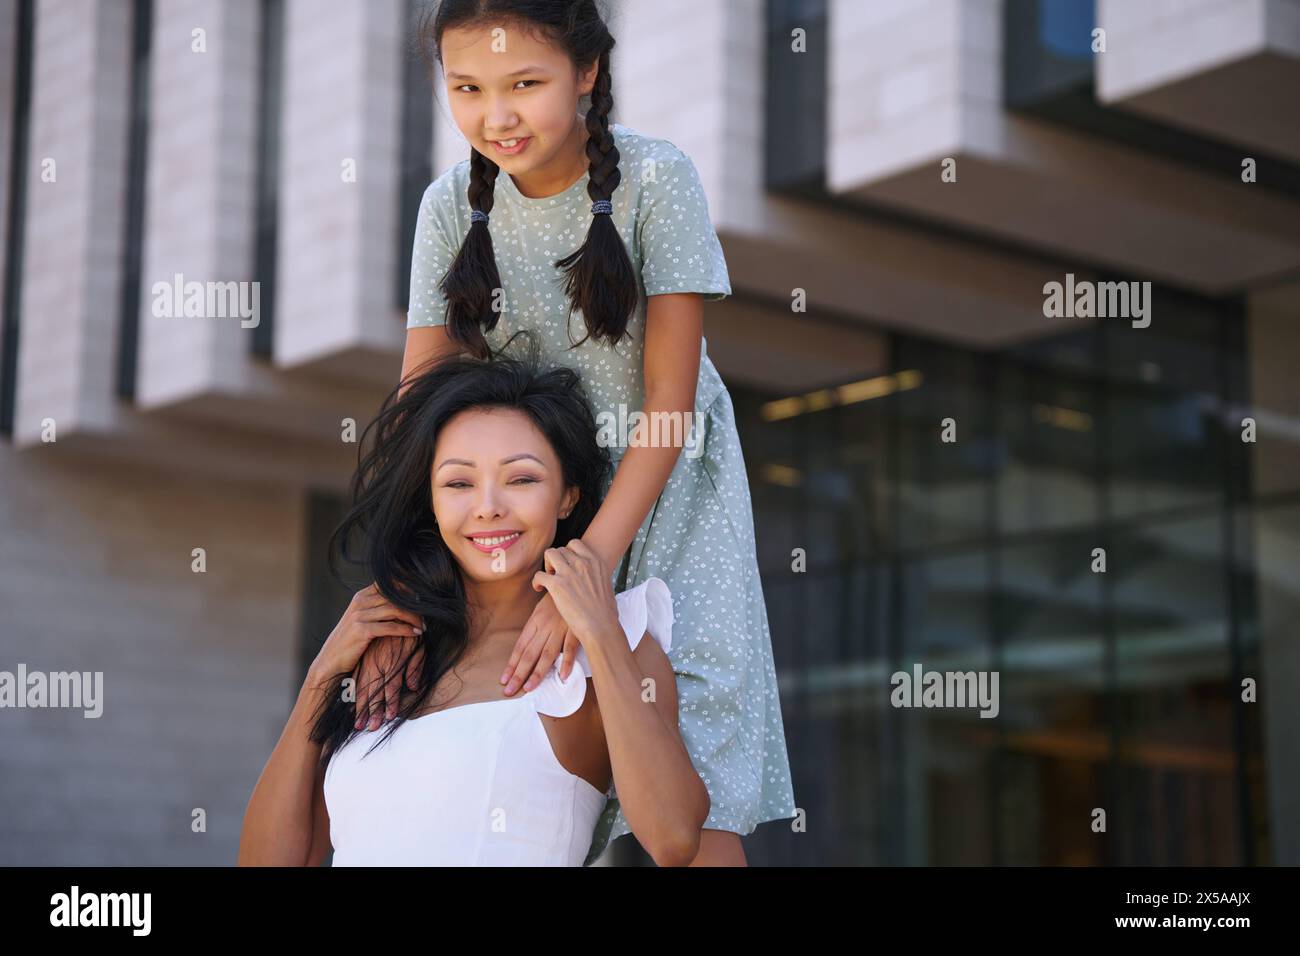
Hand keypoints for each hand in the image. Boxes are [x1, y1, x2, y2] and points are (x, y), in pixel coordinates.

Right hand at [308, 584, 423, 726]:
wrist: (331, 660)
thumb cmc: (352, 640)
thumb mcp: (362, 618)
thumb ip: (378, 607)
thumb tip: (406, 602)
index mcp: (361, 596)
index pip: (389, 584)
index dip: (408, 588)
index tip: (424, 597)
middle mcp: (360, 601)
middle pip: (396, 596)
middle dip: (415, 605)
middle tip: (429, 614)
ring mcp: (360, 615)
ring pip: (395, 610)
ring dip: (414, 618)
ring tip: (424, 626)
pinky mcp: (362, 630)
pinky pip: (390, 626)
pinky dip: (406, 629)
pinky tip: (416, 633)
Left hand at [500, 590, 577, 696]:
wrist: (575, 581)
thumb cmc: (558, 598)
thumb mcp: (542, 610)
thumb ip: (536, 628)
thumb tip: (527, 648)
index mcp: (535, 622)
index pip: (520, 647)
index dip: (511, 665)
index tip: (504, 680)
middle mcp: (545, 627)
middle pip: (529, 654)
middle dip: (518, 674)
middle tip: (509, 691)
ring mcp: (561, 629)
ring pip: (547, 654)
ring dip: (537, 673)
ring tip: (529, 688)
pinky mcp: (576, 630)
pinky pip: (571, 648)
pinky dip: (567, 663)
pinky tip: (562, 677)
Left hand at [530, 541, 621, 650]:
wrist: (601, 627)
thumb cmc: (605, 613)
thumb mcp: (607, 585)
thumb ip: (597, 577)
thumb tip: (593, 581)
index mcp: (595, 562)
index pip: (575, 544)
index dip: (567, 553)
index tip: (566, 565)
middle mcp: (582, 563)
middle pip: (560, 549)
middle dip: (556, 561)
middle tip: (557, 575)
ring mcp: (569, 572)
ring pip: (549, 554)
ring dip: (546, 565)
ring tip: (549, 579)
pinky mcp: (556, 585)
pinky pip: (538, 574)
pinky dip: (536, 582)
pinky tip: (540, 589)